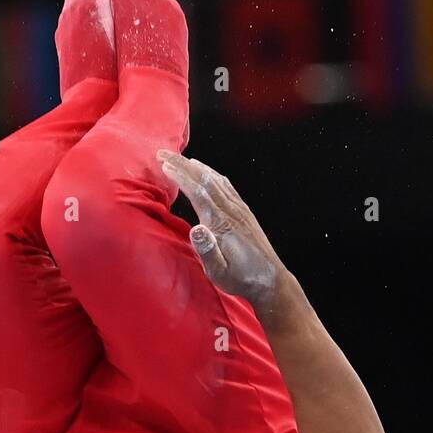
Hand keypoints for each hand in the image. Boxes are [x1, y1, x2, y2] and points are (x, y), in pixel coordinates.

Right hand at [158, 150, 291, 309]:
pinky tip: (207, 173)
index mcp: (221, 224)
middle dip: (183, 164)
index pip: (198, 192)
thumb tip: (196, 229)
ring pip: (216, 180)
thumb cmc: (240, 278)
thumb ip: (207, 251)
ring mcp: (239, 210)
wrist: (269, 280)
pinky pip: (227, 187)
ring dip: (197, 166)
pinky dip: (212, 175)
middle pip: (205, 180)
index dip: (181, 176)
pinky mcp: (244, 213)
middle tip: (163, 153)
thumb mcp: (219, 272)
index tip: (164, 164)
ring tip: (181, 158)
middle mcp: (231, 211)